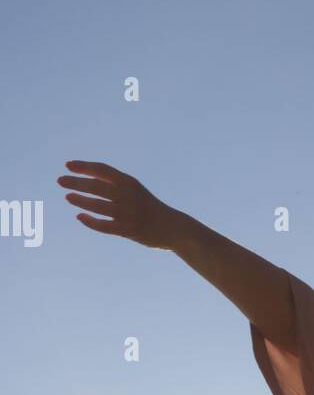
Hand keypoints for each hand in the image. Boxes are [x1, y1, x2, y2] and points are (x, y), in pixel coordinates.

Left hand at [57, 161, 175, 248]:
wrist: (172, 227)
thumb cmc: (149, 207)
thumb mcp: (135, 190)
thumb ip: (115, 184)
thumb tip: (88, 178)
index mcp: (129, 182)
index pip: (102, 170)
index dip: (84, 166)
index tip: (68, 165)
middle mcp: (127, 195)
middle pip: (95, 186)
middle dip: (76, 182)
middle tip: (60, 181)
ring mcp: (127, 213)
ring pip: (96, 205)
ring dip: (80, 200)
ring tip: (68, 197)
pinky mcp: (126, 230)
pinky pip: (103, 225)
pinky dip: (90, 221)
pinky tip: (80, 216)